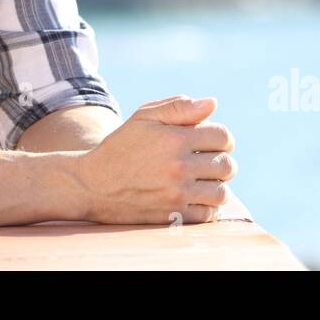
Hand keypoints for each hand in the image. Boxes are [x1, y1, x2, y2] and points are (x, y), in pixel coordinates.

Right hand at [75, 94, 235, 224]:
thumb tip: (212, 103)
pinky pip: (208, 215)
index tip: (211, 142)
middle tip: (207, 162)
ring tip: (203, 181)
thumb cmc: (120, 147)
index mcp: (175, 139)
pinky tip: (196, 198)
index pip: (222, 136)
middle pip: (227, 165)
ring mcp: (177, 194)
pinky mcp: (173, 216)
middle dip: (221, 161)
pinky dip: (208, 207)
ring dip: (217, 185)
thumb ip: (179, 107)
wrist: (92, 185)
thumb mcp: (143, 118)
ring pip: (222, 192)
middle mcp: (179, 167)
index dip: (222, 137)